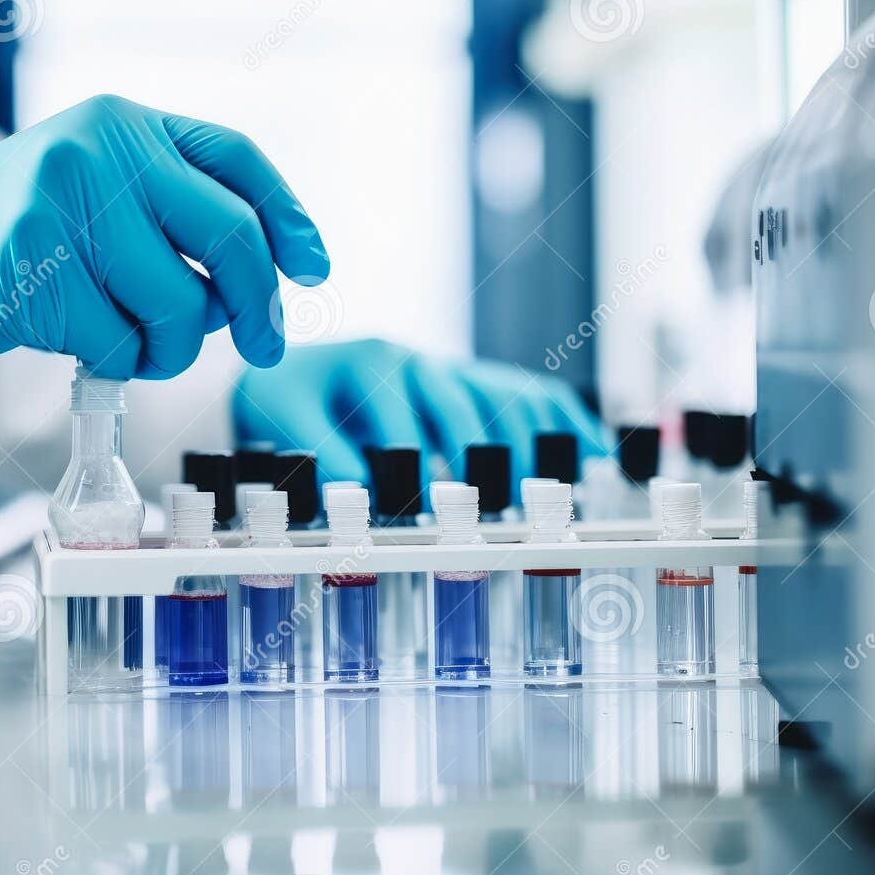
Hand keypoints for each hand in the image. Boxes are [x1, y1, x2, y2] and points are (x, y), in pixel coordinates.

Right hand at [0, 95, 328, 379]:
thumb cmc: (7, 235)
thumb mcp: (90, 193)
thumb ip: (165, 215)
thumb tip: (259, 285)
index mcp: (125, 124)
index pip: (236, 160)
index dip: (288, 218)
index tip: (313, 269)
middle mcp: (102, 150)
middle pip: (230, 236)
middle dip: (258, 305)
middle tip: (262, 345)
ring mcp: (65, 203)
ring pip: (179, 305)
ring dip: (171, 349)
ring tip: (134, 345)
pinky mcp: (31, 264)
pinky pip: (119, 342)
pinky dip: (115, 363)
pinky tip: (82, 346)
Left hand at [233, 339, 606, 483]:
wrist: (289, 366)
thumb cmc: (283, 396)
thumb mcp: (278, 419)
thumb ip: (314, 453)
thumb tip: (355, 495)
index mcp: (370, 364)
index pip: (400, 424)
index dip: (412, 472)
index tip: (426, 511)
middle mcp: (418, 363)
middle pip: (463, 409)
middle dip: (480, 459)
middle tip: (498, 508)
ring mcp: (451, 370)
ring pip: (505, 399)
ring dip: (526, 446)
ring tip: (546, 493)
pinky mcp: (471, 383)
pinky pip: (526, 394)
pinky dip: (562, 422)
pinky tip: (595, 453)